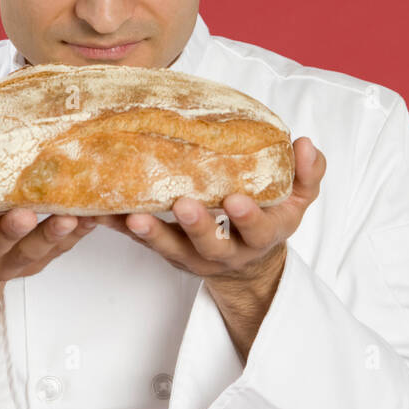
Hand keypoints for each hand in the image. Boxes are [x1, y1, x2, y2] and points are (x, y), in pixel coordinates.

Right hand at [0, 149, 100, 285]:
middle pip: (0, 247)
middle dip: (14, 232)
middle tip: (27, 215)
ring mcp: (14, 261)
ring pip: (35, 251)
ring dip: (52, 235)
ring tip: (70, 217)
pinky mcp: (39, 260)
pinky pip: (60, 249)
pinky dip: (76, 235)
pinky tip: (92, 217)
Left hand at [91, 136, 325, 282]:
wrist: (247, 265)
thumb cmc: (270, 220)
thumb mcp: (298, 201)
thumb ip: (308, 174)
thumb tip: (305, 144)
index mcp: (261, 237)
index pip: (258, 230)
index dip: (248, 218)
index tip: (236, 201)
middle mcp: (226, 252)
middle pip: (210, 245)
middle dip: (197, 226)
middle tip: (183, 204)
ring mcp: (193, 256)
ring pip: (170, 248)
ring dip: (151, 233)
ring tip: (134, 217)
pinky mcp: (167, 252)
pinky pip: (142, 241)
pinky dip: (121, 228)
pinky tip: (101, 213)